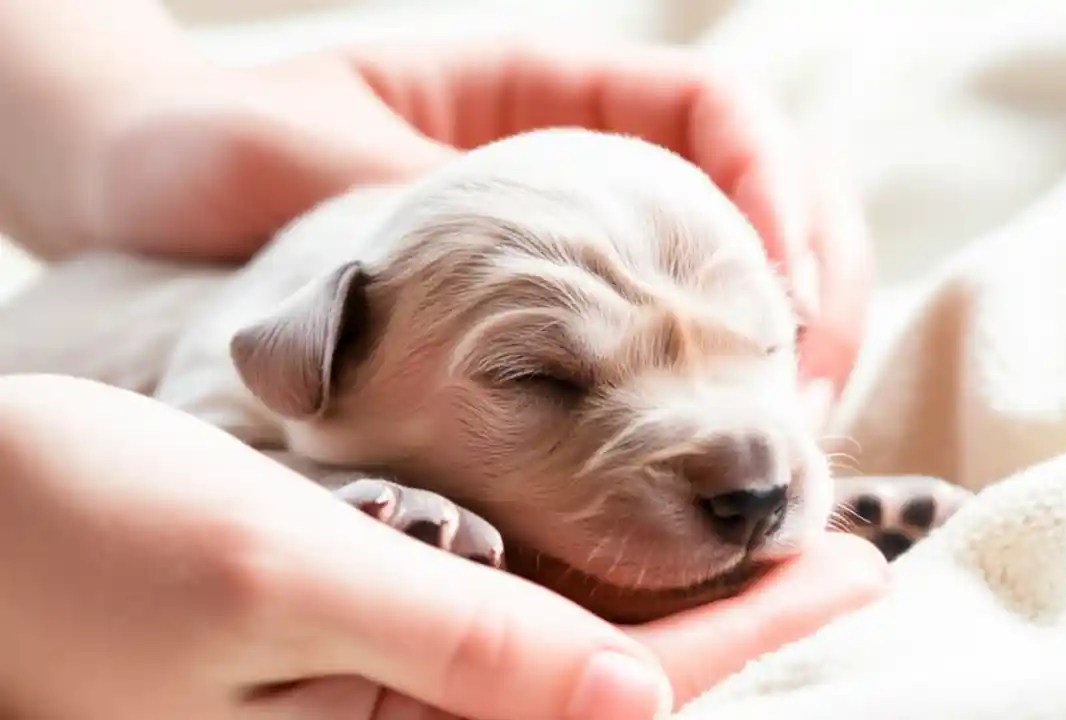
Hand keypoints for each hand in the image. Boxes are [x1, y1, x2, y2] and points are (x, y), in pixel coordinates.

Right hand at [0, 375, 884, 718]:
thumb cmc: (83, 535)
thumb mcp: (268, 576)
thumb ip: (452, 643)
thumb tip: (633, 694)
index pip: (615, 694)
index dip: (746, 636)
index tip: (847, 566)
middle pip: (612, 689)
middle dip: (736, 628)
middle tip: (843, 552)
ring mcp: (383, 700)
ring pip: (572, 663)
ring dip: (678, 609)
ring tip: (775, 553)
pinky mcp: (361, 655)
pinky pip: (506, 634)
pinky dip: (593, 591)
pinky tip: (642, 554)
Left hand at [55, 41, 869, 415]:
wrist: (149, 178)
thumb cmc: (213, 138)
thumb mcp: (294, 151)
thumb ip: (401, 197)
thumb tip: (524, 284)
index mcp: (541, 86)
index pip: (716, 109)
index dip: (775, 187)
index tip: (776, 286)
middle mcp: (581, 156)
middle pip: (765, 192)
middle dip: (812, 286)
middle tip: (801, 396)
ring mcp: (578, 234)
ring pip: (736, 271)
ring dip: (783, 350)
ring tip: (780, 438)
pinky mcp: (555, 312)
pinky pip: (668, 339)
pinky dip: (713, 391)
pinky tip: (712, 448)